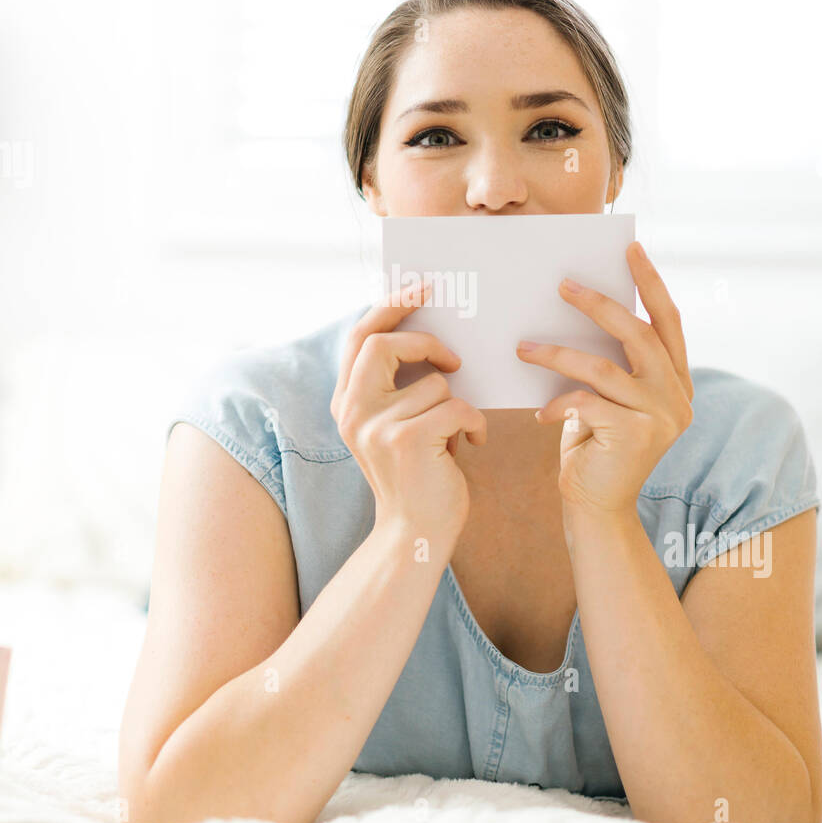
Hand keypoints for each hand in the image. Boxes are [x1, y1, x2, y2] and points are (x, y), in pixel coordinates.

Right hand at [331, 281, 487, 549]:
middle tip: (455, 358)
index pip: (358, 337)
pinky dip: (475, 424)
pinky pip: (456, 406)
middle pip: (381, 344)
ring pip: (434, 383)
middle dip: (426, 343)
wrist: (416, 535)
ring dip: (458, 405)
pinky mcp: (405, 441)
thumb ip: (398, 387)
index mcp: (346, 402)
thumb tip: (435, 337)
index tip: (421, 287)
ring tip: (458, 434)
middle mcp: (351, 411)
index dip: (389, 307)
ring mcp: (375, 426)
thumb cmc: (419, 475)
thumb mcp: (397, 426)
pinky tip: (474, 444)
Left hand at [515, 241, 693, 521]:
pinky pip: (587, 404)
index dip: (651, 283)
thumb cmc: (594, 448)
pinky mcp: (635, 437)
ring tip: (523, 347)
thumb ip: (609, 363)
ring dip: (558, 353)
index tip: (631, 249)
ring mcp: (661, 417)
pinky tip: (538, 413)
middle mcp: (678, 396)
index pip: (668, 321)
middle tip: (562, 285)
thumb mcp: (607, 400)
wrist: (596, 510)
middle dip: (599, 305)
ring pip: (604, 368)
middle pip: (638, 334)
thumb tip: (575, 307)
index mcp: (677, 381)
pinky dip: (558, 403)